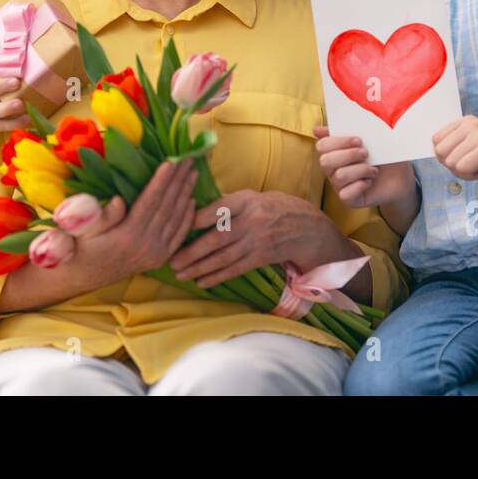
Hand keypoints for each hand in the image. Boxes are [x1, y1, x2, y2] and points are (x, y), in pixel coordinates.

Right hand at [86, 160, 197, 280]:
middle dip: (179, 180)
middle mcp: (145, 245)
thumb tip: (119, 200)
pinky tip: (192, 200)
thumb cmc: (81, 246)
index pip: (150, 201)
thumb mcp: (84, 229)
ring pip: (176, 218)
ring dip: (186, 193)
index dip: (162, 180)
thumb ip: (103, 216)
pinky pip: (179, 235)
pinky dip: (187, 216)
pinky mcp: (160, 258)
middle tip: (189, 158)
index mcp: (127, 235)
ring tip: (193, 172)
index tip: (172, 161)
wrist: (84, 275)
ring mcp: (155, 253)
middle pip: (167, 206)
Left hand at [168, 187, 334, 288]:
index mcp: (247, 201)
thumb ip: (226, 203)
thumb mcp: (251, 196)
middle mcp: (252, 221)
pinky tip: (201, 282)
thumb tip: (192, 207)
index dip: (200, 216)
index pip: (221, 208)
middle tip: (172, 260)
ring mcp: (257, 242)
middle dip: (193, 251)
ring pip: (224, 257)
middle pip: (218, 238)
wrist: (305, 227)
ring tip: (180, 274)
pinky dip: (217, 277)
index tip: (180, 223)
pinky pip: (235, 269)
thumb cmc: (270, 207)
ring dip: (200, 268)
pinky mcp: (261, 258)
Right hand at [313, 125, 414, 208]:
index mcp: (333, 152)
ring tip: (373, 169)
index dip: (338, 142)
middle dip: (348, 155)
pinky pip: (345, 194)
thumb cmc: (383, 155)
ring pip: (339, 176)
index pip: (322, 146)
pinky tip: (369, 181)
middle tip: (366, 153)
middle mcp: (332, 169)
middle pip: (325, 161)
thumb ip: (346, 130)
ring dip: (360, 170)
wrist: (400, 175)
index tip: (359, 140)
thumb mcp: (369, 138)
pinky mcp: (348, 199)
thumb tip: (316, 129)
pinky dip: (360, 185)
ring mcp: (339, 185)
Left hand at [433, 115, 477, 193]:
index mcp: (464, 121)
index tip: (466, 156)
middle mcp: (472, 124)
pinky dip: (470, 175)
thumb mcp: (460, 151)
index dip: (446, 155)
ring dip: (463, 171)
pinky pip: (461, 168)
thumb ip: (445, 147)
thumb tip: (435, 149)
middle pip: (440, 151)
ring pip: (450, 161)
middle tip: (472, 163)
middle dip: (453, 164)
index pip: (435, 140)